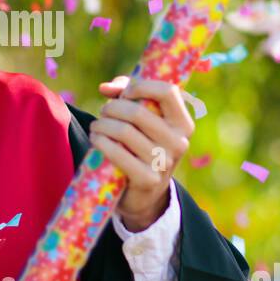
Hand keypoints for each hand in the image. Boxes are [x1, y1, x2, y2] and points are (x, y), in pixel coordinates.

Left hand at [90, 75, 193, 230]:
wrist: (145, 194)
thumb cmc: (142, 146)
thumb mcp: (143, 121)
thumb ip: (127, 95)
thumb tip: (105, 88)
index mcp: (183, 123)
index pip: (168, 92)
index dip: (141, 86)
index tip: (125, 93)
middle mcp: (179, 142)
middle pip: (137, 112)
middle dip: (112, 108)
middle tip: (104, 113)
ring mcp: (164, 162)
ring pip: (124, 131)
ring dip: (102, 125)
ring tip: (97, 127)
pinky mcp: (147, 179)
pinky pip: (117, 153)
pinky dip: (101, 142)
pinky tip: (97, 140)